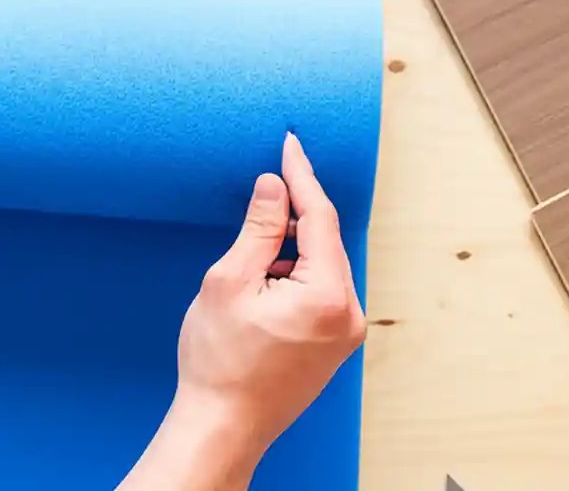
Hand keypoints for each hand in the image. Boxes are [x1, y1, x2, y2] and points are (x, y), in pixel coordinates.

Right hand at [119, 133, 365, 490]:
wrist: (222, 424)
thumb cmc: (219, 361)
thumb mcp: (230, 281)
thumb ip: (259, 229)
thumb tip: (274, 185)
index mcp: (327, 295)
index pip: (319, 217)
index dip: (301, 176)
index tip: (290, 145)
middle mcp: (348, 313)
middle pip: (326, 241)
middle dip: (294, 215)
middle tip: (263, 193)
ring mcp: (346, 333)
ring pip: (324, 266)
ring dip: (292, 251)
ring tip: (249, 268)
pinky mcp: (335, 345)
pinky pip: (323, 291)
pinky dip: (297, 277)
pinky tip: (264, 287)